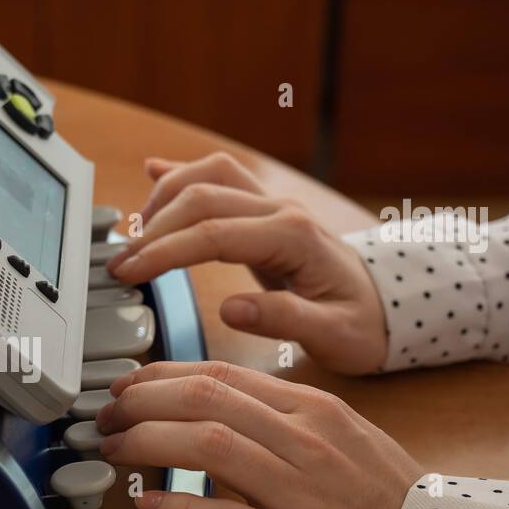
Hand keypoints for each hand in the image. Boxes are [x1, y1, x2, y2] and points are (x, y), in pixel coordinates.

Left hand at [95, 360, 421, 508]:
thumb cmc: (381, 500)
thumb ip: (277, 420)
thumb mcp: (338, 438)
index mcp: (312, 410)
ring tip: (117, 450)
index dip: (161, 377)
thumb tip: (210, 411)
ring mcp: (301, 492)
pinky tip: (149, 505)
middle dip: (142, 403)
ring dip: (148, 443)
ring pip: (208, 447)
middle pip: (205, 400)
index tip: (128, 387)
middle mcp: (304, 441)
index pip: (220, 375)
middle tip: (107, 418)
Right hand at [106, 152, 388, 374]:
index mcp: (293, 238)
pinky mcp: (264, 208)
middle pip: (202, 197)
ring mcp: (272, 204)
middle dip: (152, 228)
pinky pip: (219, 175)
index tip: (130, 273)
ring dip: (164, 198)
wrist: (389, 307)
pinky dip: (182, 173)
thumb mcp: (334, 335)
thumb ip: (284, 321)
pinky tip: (153, 172)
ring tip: (135, 237)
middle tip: (120, 264)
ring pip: (208, 176)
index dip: (165, 252)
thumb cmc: (362, 324)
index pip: (213, 233)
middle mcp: (280, 210)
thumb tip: (229, 308)